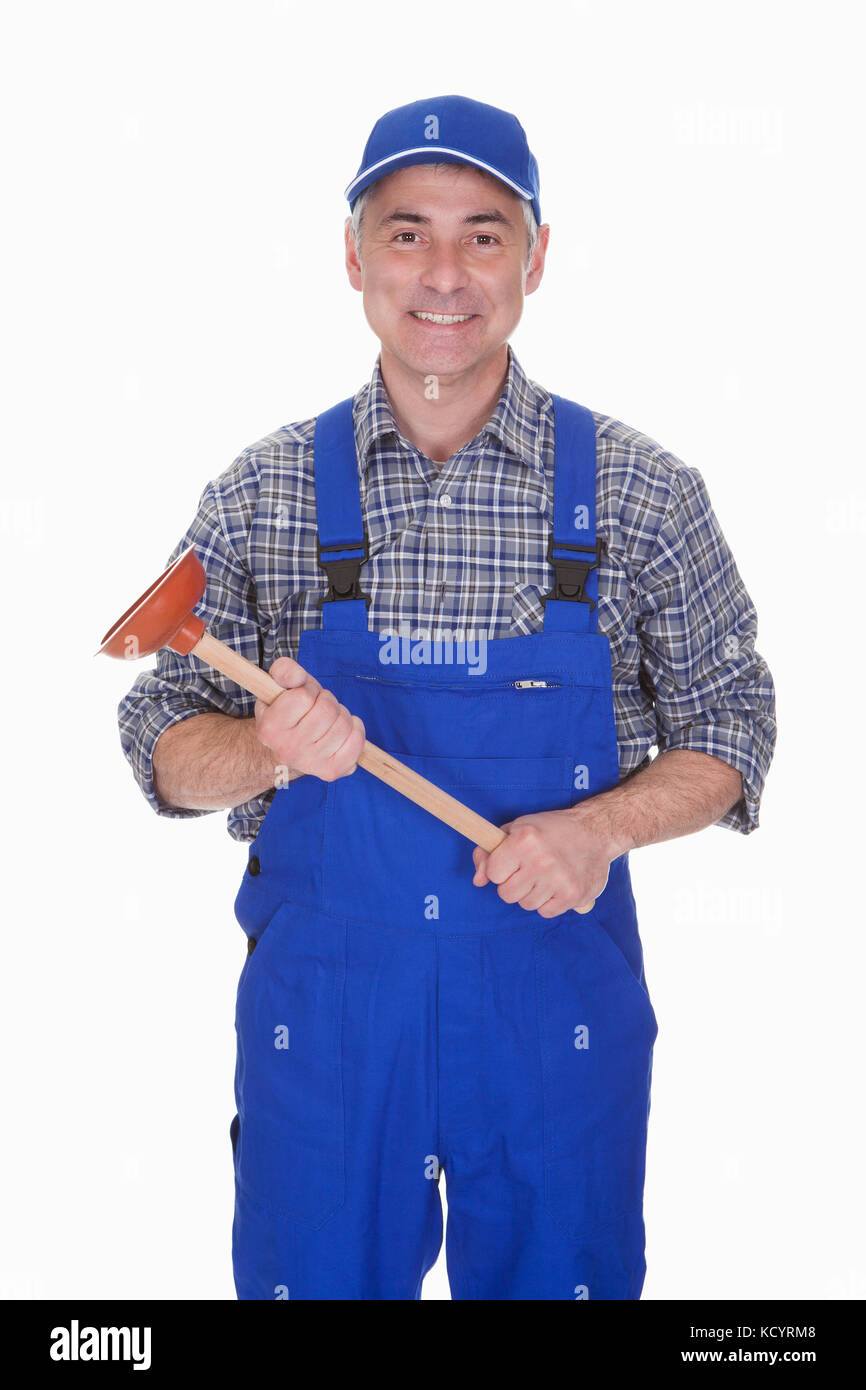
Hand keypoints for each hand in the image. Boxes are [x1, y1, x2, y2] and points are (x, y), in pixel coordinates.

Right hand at [254, 657, 365, 781]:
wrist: (288, 749)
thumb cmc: (288, 712)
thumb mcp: (280, 687)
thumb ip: (284, 672)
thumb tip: (295, 675)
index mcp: (270, 728)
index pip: (304, 696)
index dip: (309, 689)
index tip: (305, 694)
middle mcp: (288, 750)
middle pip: (327, 710)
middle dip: (328, 701)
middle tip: (318, 707)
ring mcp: (310, 763)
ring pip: (344, 724)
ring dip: (341, 714)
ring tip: (328, 720)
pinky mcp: (331, 771)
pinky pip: (357, 741)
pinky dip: (356, 730)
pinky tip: (343, 731)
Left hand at [471, 808, 618, 918]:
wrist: (595, 831)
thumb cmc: (550, 830)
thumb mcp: (517, 829)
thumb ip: (489, 852)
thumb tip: (478, 881)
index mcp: (523, 839)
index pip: (493, 874)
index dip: (500, 869)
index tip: (512, 863)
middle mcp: (540, 860)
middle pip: (506, 894)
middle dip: (513, 884)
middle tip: (528, 871)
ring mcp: (558, 879)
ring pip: (526, 905)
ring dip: (531, 894)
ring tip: (545, 876)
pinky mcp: (573, 895)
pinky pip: (546, 912)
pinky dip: (549, 902)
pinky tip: (557, 885)